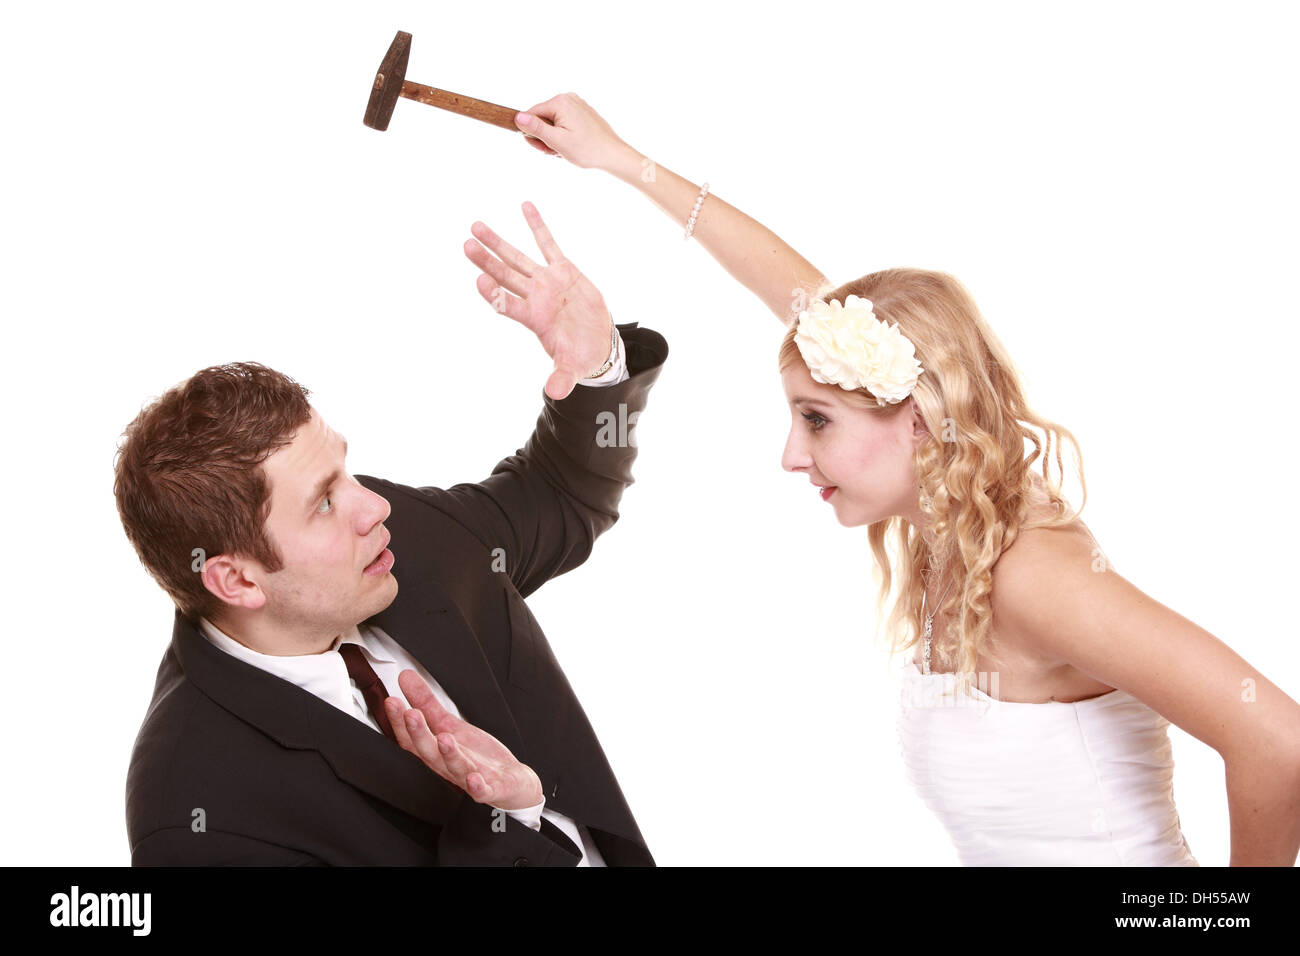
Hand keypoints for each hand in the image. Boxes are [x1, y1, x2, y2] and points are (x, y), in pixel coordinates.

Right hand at [385, 670, 542, 811]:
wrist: (506, 782)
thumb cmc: (474, 755)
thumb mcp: (448, 725)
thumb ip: (426, 703)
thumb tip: (405, 677)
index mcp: (434, 751)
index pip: (411, 737)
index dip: (399, 721)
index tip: (391, 701)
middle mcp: (446, 766)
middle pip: (428, 752)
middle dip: (419, 733)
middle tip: (410, 713)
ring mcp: (467, 778)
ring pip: (454, 768)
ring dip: (448, 754)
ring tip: (444, 738)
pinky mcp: (489, 789)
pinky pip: (482, 791)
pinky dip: (477, 787)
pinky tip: (474, 779)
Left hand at [465, 201, 614, 399]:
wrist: (596, 343)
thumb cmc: (579, 357)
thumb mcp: (571, 369)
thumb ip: (561, 378)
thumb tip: (553, 393)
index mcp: (534, 318)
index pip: (508, 304)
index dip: (493, 294)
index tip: (479, 281)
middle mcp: (534, 297)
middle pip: (505, 276)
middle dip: (486, 260)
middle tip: (466, 245)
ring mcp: (546, 282)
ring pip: (518, 258)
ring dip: (498, 242)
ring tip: (476, 226)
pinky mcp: (563, 270)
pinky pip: (548, 244)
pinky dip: (537, 226)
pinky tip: (524, 206)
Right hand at [513, 92, 632, 172]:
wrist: (613, 155)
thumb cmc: (587, 149)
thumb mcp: (556, 141)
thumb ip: (536, 128)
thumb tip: (518, 117)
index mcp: (560, 102)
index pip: (531, 114)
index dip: (532, 134)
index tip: (542, 147)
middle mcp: (568, 98)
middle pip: (542, 118)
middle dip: (545, 138)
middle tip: (556, 151)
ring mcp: (576, 104)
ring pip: (552, 123)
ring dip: (554, 139)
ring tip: (566, 150)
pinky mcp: (582, 112)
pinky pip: (563, 123)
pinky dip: (564, 136)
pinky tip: (572, 146)